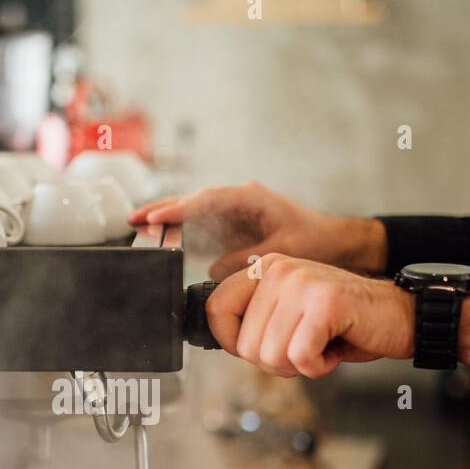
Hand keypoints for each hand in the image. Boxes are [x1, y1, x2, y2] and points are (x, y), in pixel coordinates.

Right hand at [129, 181, 386, 276]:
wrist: (337, 244)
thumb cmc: (315, 243)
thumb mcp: (280, 253)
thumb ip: (244, 260)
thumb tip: (212, 270)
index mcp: (248, 198)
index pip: (204, 201)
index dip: (177, 210)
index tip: (154, 219)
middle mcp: (236, 201)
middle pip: (191, 201)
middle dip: (162, 209)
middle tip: (132, 221)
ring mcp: (232, 214)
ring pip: (191, 213)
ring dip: (166, 220)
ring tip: (138, 229)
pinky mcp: (230, 229)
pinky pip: (199, 228)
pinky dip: (180, 233)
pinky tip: (161, 241)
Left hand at [206, 254, 414, 377]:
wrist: (399, 315)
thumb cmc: (344, 322)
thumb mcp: (290, 314)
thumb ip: (256, 320)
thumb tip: (222, 341)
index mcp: (266, 269)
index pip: (217, 308)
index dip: (231, 341)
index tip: (259, 349)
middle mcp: (280, 269)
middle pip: (244, 344)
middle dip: (274, 362)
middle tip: (303, 350)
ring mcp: (303, 283)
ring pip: (271, 355)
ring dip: (298, 366)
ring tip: (321, 346)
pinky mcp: (326, 303)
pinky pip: (300, 357)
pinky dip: (318, 367)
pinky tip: (333, 350)